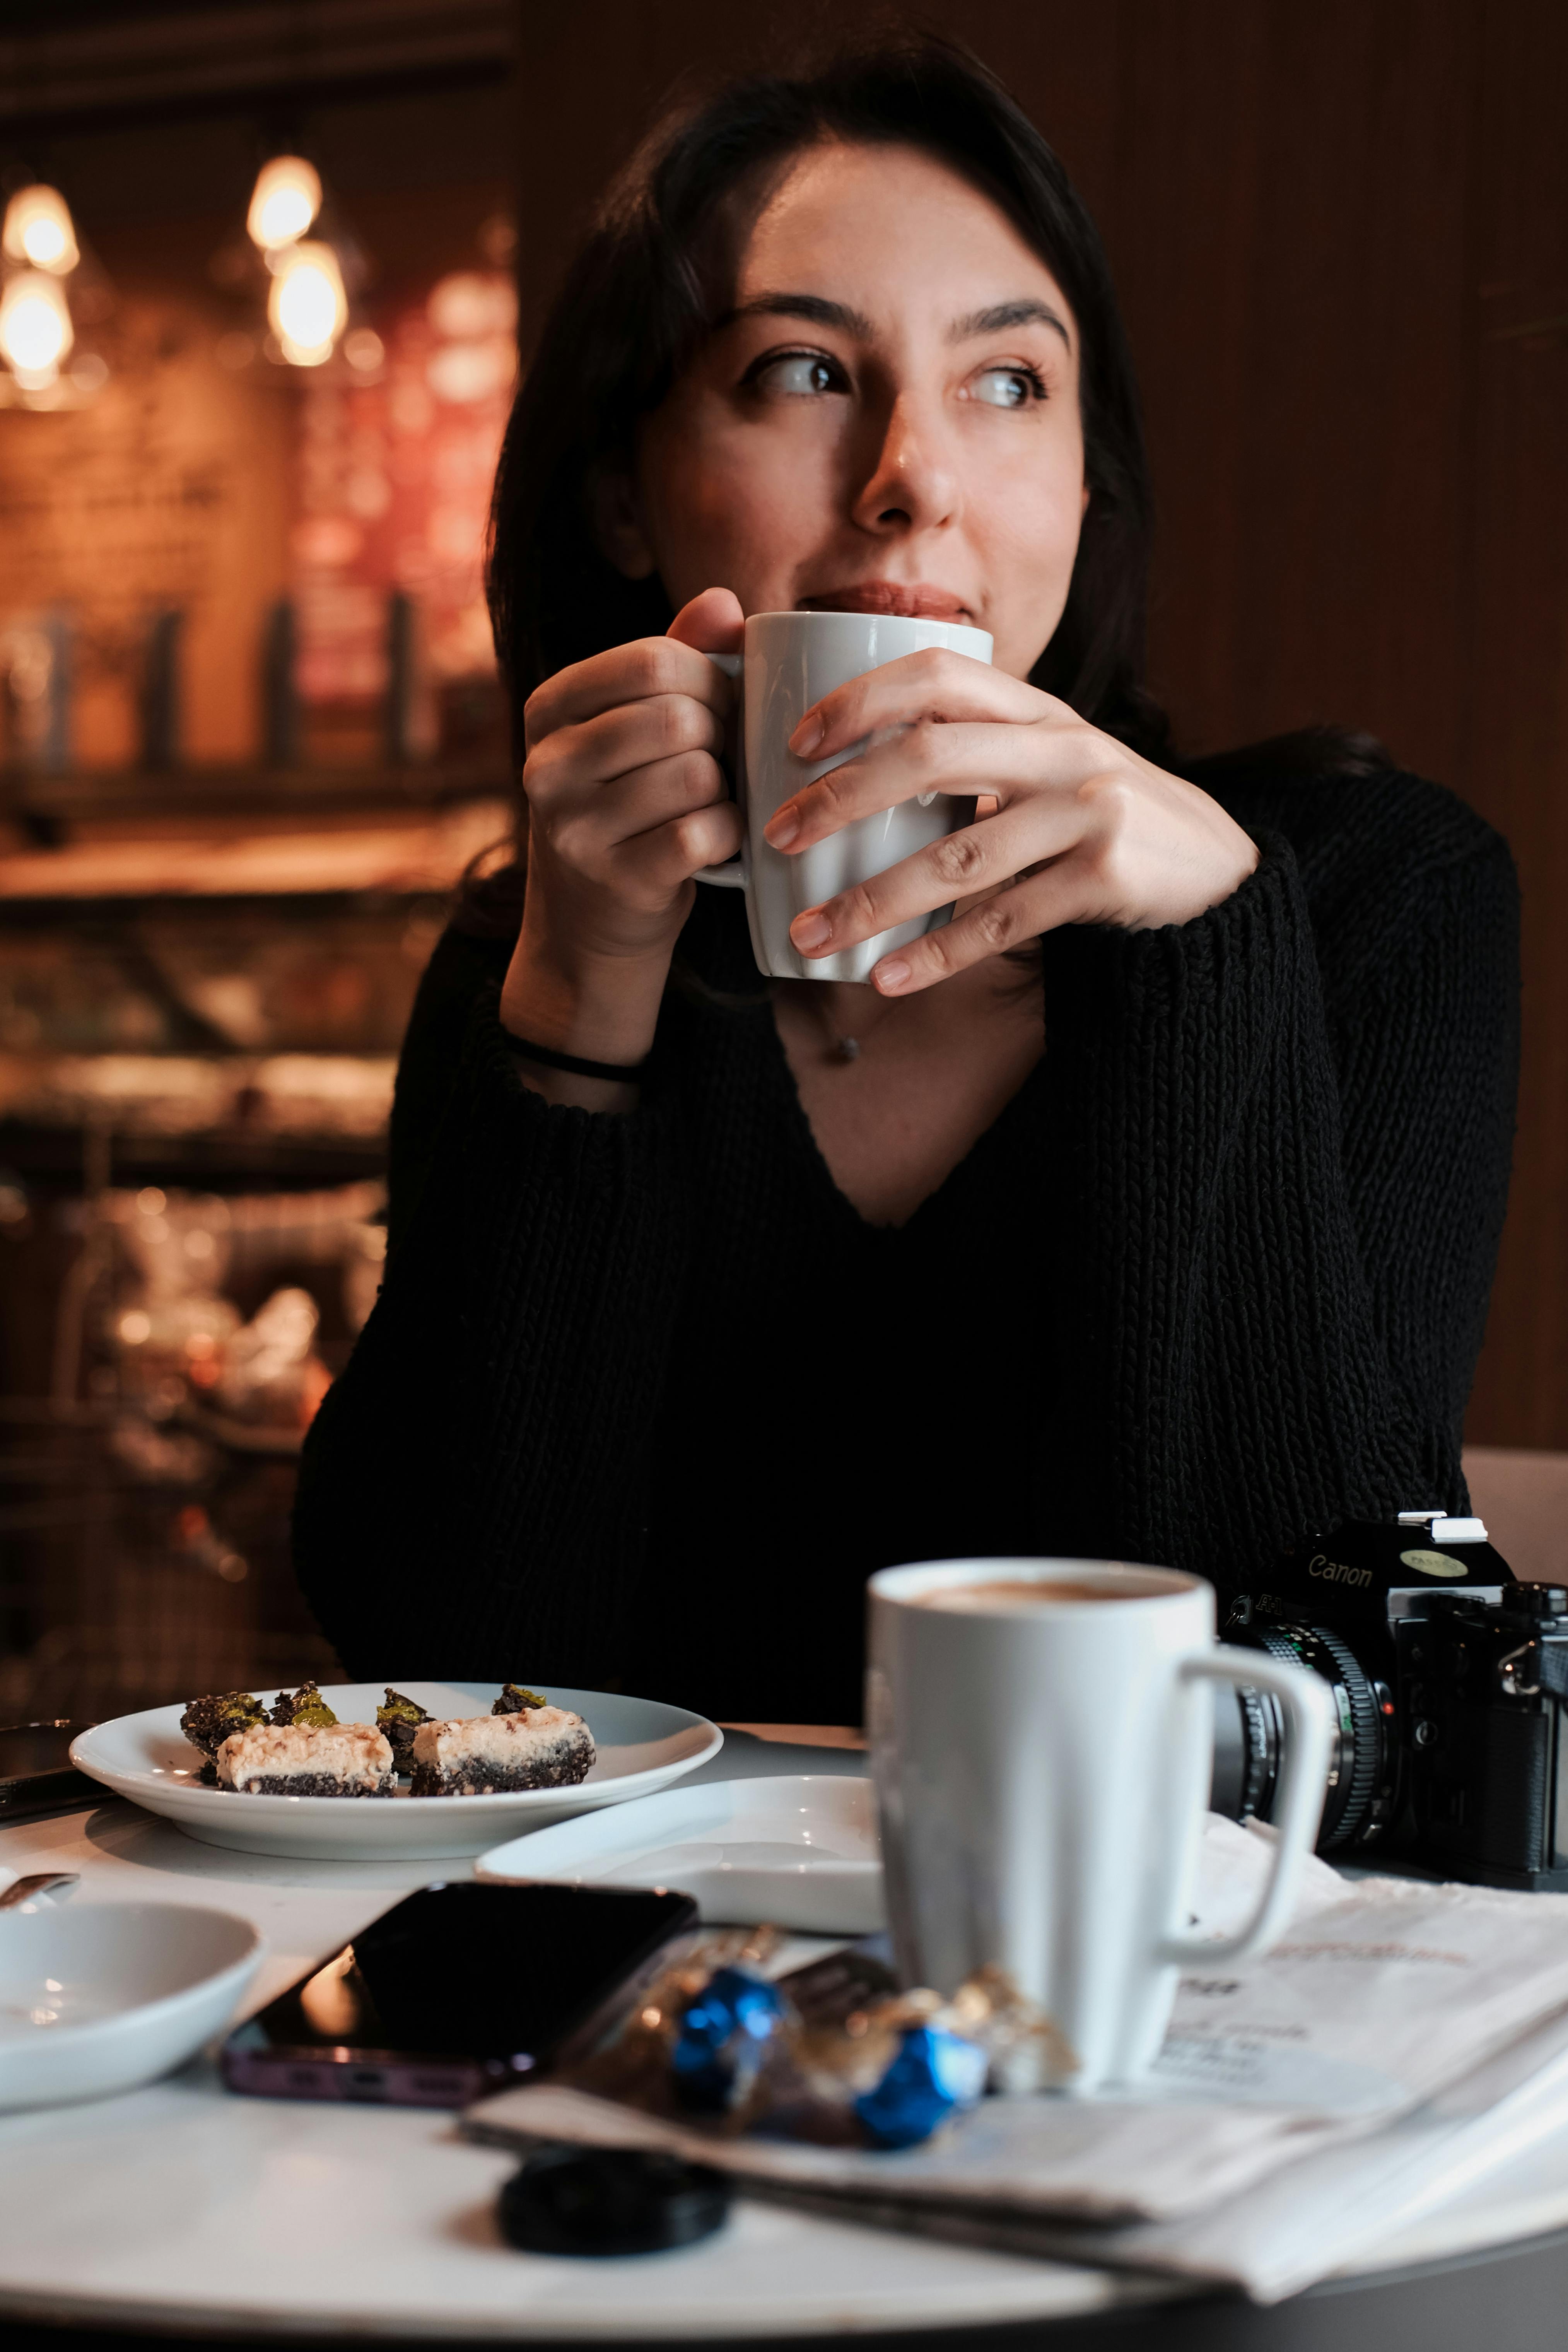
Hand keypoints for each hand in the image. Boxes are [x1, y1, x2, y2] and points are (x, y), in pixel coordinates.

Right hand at [502, 589, 744, 1068]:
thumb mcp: (634, 726)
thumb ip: (679, 658)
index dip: (710, 678)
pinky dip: (728, 835)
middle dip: (721, 735)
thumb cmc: (629, 805)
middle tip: (721, 760)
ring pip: (695, 775)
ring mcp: (573, 828)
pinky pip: (702, 833)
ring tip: (712, 800)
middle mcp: (546, 765)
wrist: (588, 927)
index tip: (717, 708)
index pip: (654, 658)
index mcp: (548, 708)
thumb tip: (725, 604)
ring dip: (725, 789)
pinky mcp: (614, 880)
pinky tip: (716, 840)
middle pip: (678, 716)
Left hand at [761, 654, 1259, 993]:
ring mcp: (1087, 811)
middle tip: (777, 838)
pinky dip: (938, 955)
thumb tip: (851, 778)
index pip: (936, 672)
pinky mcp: (1105, 877)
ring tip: (810, 934)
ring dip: (871, 901)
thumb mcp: (1046, 763)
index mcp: (1037, 709)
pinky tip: (887, 978)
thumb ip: (972, 755)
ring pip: (955, 857)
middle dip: (840, 798)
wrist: (1215, 871)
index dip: (859, 699)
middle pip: (929, 756)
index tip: (795, 742)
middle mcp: (1062, 748)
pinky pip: (1003, 922)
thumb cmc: (1099, 818)